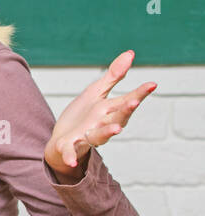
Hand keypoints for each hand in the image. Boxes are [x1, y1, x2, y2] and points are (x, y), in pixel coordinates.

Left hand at [46, 50, 155, 177]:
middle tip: (134, 102)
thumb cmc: (82, 116)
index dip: (139, 93)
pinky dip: (71, 156)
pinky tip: (71, 162)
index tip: (152, 84)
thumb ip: (113, 76)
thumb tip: (130, 53)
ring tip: (116, 129)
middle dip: (126, 111)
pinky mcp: (70, 146)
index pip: (127, 101)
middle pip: (117, 118)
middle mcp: (102, 125)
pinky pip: (71, 152)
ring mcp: (87, 136)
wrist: (61, 140)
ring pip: (99, 135)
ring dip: (107, 132)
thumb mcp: (96, 92)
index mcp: (110, 111)